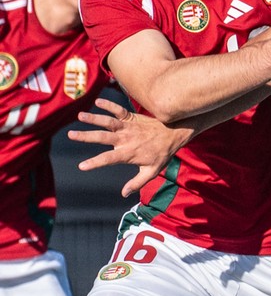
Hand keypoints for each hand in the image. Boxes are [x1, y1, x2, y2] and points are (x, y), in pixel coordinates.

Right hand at [68, 98, 191, 197]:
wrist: (174, 134)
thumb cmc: (161, 154)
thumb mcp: (152, 172)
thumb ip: (137, 183)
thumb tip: (124, 194)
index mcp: (128, 153)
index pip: (108, 159)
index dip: (95, 163)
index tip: (82, 166)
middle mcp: (125, 139)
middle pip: (103, 137)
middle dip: (86, 136)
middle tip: (71, 135)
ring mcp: (127, 127)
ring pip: (108, 121)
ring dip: (94, 118)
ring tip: (80, 116)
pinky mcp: (131, 117)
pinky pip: (118, 110)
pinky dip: (109, 105)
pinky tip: (98, 102)